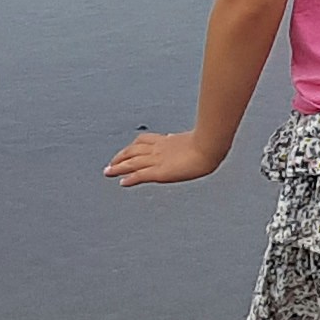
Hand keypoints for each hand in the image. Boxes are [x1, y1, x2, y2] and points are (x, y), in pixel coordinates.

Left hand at [106, 128, 226, 184]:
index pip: (145, 141)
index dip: (134, 146)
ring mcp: (158, 160)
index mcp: (168, 141)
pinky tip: (122, 182)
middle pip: (133, 151)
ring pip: (131, 163)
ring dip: (118, 167)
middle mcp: (159, 149)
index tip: (127, 149)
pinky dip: (129, 179)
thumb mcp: (202, 139)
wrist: (210, 146)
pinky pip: (139, 175)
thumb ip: (196, 139)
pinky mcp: (158, 172)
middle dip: (120, 156)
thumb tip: (204, 136)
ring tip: (108, 172)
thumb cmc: (211, 142)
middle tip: (111, 162)